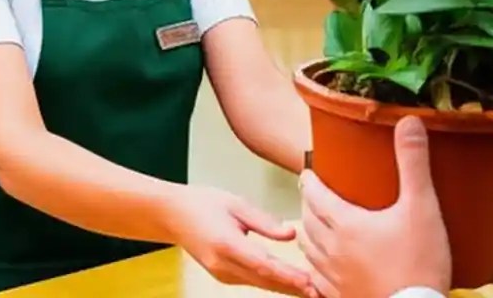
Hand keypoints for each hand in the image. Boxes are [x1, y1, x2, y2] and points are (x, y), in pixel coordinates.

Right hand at [168, 185, 315, 295]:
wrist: (172, 215)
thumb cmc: (204, 204)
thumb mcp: (236, 203)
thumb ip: (264, 222)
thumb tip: (291, 234)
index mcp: (227, 244)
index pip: (263, 264)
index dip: (288, 276)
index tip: (309, 283)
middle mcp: (224, 264)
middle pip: (265, 281)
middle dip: (294, 288)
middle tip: (321, 292)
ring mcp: (222, 273)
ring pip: (260, 284)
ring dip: (286, 288)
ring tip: (313, 291)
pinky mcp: (223, 275)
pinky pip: (253, 281)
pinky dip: (273, 283)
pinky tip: (292, 284)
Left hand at [299, 116, 450, 297]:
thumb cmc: (418, 263)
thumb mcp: (422, 207)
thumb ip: (413, 164)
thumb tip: (408, 122)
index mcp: (345, 223)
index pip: (315, 194)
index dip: (310, 180)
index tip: (309, 171)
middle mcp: (331, 249)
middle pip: (306, 220)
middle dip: (307, 204)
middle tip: (313, 194)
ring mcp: (332, 277)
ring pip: (308, 250)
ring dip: (308, 233)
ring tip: (315, 226)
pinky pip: (315, 280)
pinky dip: (314, 267)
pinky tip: (322, 268)